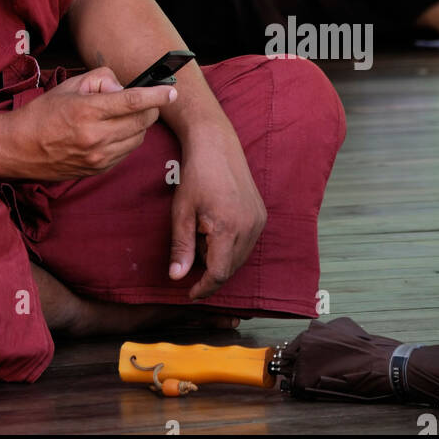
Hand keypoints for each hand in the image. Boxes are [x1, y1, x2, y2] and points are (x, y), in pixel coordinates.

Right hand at [7, 67, 173, 181]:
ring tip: (118, 117)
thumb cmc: (43, 113)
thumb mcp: (69, 86)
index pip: (132, 102)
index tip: (171, 90)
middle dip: (149, 108)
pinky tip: (111, 132)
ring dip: (138, 125)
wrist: (19, 148)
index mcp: (87, 111)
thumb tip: (123, 87)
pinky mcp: (98, 170)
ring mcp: (98, 157)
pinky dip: (127, 140)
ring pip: (138, 139)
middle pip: (142, 122)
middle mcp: (95, 137)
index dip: (156, 95)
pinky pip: (126, 153)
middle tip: (141, 100)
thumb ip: (101, 80)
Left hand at [169, 119, 266, 300]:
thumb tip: (176, 278)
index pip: (219, 273)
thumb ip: (180, 247)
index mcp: (228, 228)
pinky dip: (230, 245)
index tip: (189, 293)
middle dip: (209, 269)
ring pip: (240, 258)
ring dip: (220, 256)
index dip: (204, 288)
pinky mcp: (261, 215)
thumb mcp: (181, 211)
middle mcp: (249, 227)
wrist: (216, 145)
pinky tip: (214, 225)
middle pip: (231, 268)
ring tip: (202, 230)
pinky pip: (247, 243)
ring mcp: (258, 221)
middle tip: (190, 247)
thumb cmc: (195, 176)